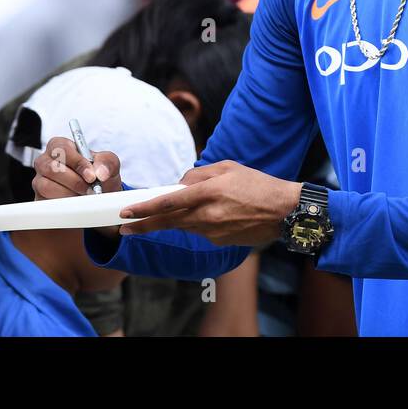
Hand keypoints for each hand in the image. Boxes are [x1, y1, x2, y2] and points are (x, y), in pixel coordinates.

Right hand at [32, 136, 122, 196]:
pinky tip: (74, 203)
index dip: (77, 163)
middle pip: (52, 168)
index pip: (62, 149)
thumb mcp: (109, 164)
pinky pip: (45, 201)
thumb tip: (100, 172)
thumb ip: (107, 162)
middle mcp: (46, 161)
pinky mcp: (39, 197)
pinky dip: (62, 204)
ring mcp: (40, 180)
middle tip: (90, 189)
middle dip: (75, 181)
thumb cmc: (99, 175)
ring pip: (47, 186)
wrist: (97, 196)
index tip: (92, 176)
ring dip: (69, 193)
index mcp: (59, 146)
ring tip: (83, 196)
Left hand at [117, 161, 300, 246]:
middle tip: (124, 227)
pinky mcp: (219, 241)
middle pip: (168, 221)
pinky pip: (201, 230)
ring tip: (171, 214)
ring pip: (184, 226)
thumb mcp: (228, 167)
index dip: (145, 208)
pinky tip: (217, 215)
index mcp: (209, 192)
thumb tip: (180, 183)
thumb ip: (200, 174)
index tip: (127, 212)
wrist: (283, 212)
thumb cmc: (258, 184)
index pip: (169, 202)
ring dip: (174, 221)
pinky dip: (199, 222)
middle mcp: (208, 214)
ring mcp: (213, 231)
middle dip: (144, 225)